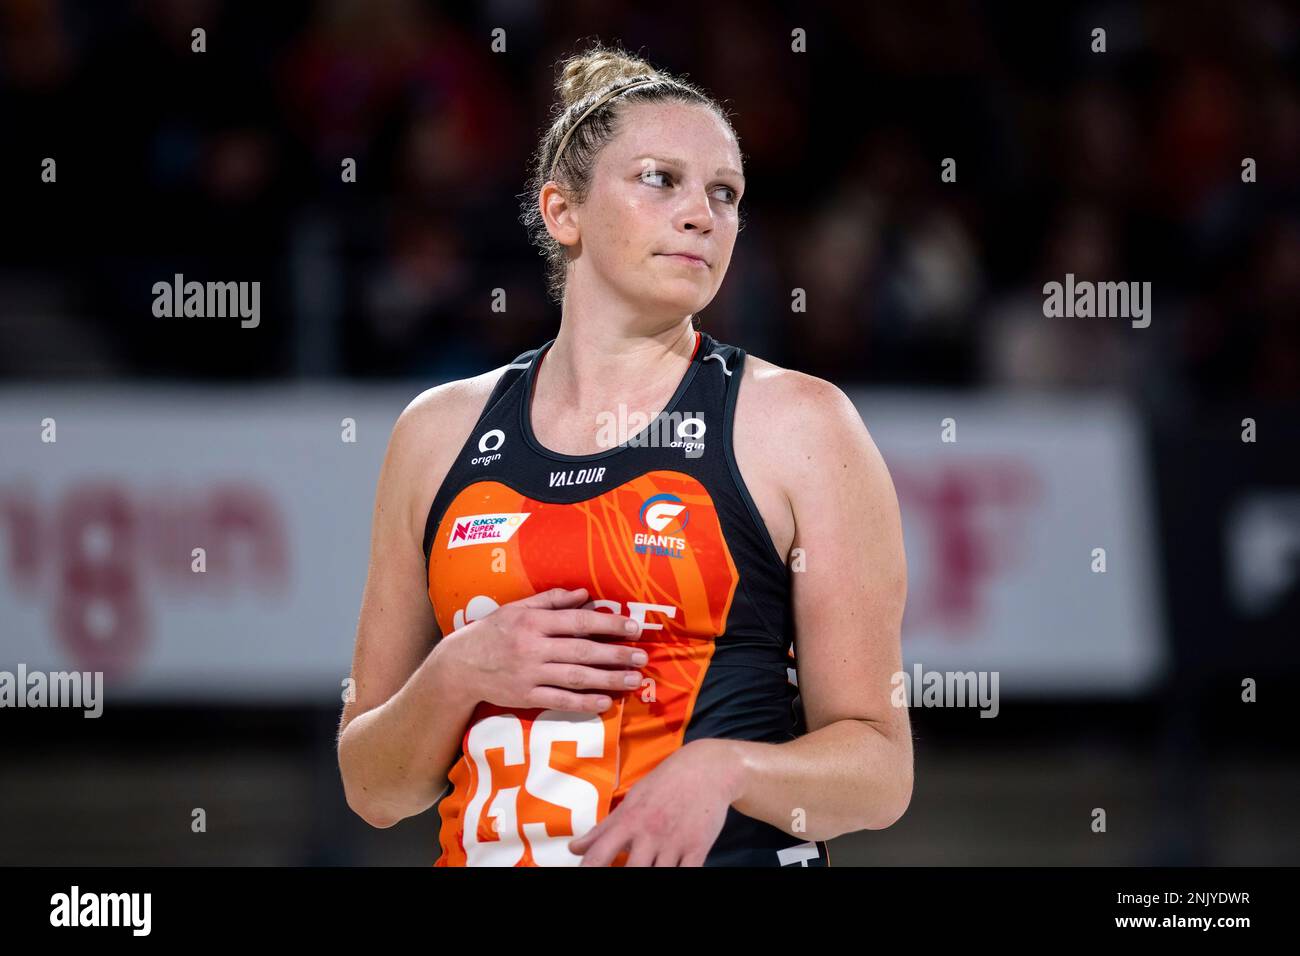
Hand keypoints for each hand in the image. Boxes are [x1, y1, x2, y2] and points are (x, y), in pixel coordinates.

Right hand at [450, 587, 647, 713]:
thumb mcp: (517, 609)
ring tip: (633, 680)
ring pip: (575, 678)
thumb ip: (551, 600)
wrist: (459, 666)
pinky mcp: (525, 697)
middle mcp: (532, 648)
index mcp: (533, 622)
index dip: (608, 624)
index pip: (578, 622)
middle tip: (642, 657)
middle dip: (615, 654)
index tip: (633, 627)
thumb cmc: (492, 632)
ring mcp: (529, 674)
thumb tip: (585, 595)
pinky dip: (583, 702)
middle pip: (582, 651)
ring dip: (607, 680)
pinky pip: (559, 701)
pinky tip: (605, 702)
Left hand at [567, 738, 744, 865]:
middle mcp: (649, 833)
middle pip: (631, 872)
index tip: (584, 878)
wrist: (707, 769)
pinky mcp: (697, 848)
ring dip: (652, 878)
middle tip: (627, 870)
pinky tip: (670, 871)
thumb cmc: (664, 783)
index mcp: (628, 821)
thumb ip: (603, 829)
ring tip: (649, 868)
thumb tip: (573, 849)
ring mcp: (674, 842)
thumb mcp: (631, 800)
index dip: (588, 872)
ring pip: (658, 877)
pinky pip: (686, 875)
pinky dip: (677, 877)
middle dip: (624, 879)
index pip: (599, 855)